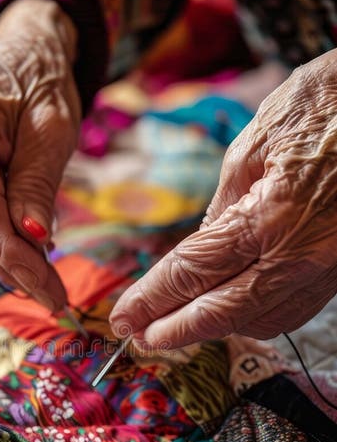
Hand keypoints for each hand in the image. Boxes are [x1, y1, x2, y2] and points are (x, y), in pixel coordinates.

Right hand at [0, 0, 80, 310]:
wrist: (20, 65)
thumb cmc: (39, 88)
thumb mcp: (51, 131)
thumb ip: (36, 185)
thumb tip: (32, 239)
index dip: (16, 257)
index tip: (51, 291)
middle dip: (16, 266)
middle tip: (56, 294)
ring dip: (6, 261)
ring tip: (47, 276)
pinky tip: (26, 255)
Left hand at [110, 50, 336, 347]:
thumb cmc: (322, 105)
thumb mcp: (255, 143)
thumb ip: (222, 207)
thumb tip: (198, 257)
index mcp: (272, 217)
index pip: (196, 272)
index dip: (153, 299)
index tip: (124, 317)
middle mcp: (303, 254)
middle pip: (226, 311)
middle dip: (177, 329)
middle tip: (139, 337)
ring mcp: (329, 268)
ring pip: (262, 320)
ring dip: (216, 328)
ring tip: (179, 323)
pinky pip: (294, 309)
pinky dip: (255, 316)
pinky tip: (231, 309)